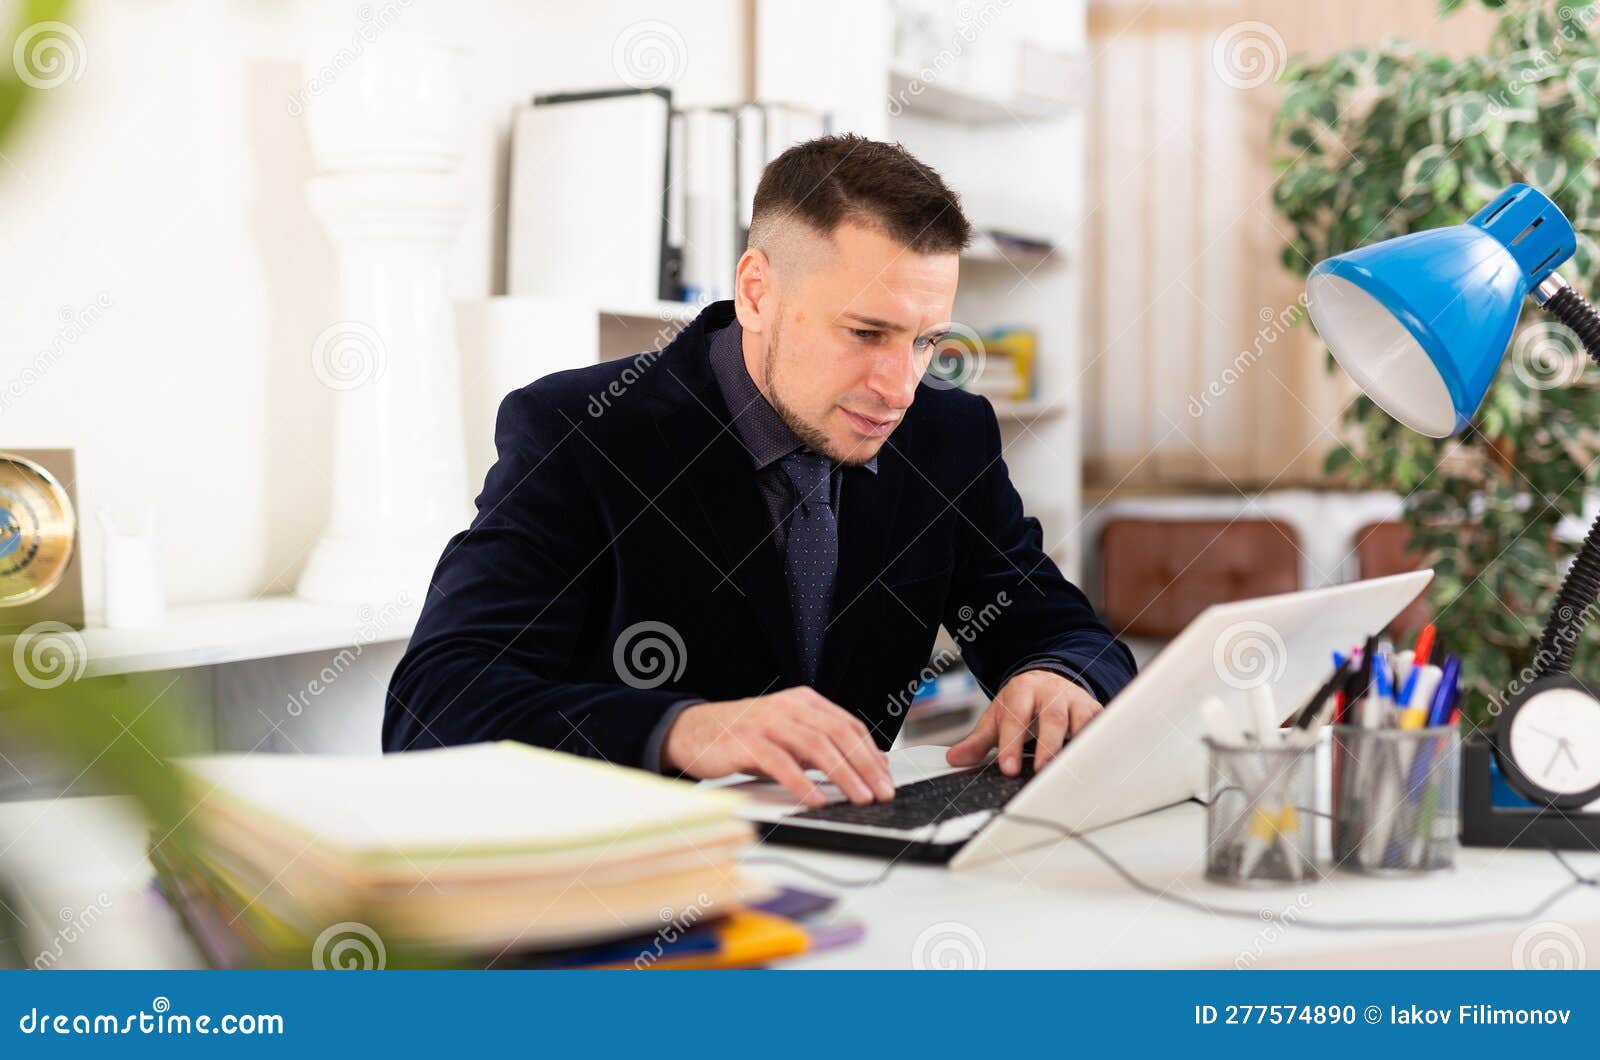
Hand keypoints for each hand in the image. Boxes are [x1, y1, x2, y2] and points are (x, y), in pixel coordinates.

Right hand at [661, 687, 894, 806]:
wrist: (693, 731)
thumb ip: (821, 746)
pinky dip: (803, 784)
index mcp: (804, 701)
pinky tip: (817, 800)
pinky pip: (782, 763)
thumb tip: (865, 766)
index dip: (872, 752)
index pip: (849, 724)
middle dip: (865, 766)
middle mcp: (789, 707)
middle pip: (839, 734)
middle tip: (882, 792)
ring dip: (844, 776)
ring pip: (817, 747)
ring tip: (859, 798)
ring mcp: (768, 722)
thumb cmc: (743, 737)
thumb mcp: (788, 736)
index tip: (886, 778)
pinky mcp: (747, 742)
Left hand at [946, 670, 1101, 774]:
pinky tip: (1092, 765)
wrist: (1048, 681)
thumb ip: (978, 741)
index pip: (1016, 717)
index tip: (1008, 768)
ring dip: (1077, 748)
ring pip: (1082, 723)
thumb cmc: (1022, 705)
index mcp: (1022, 691)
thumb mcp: (997, 718)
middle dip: (1048, 746)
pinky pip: (1101, 728)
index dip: (1012, 743)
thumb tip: (955, 759)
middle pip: (1053, 719)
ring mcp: (1076, 701)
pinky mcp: (1095, 711)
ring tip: (1069, 773)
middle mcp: (1052, 693)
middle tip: (1040, 772)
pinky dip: (1098, 745)